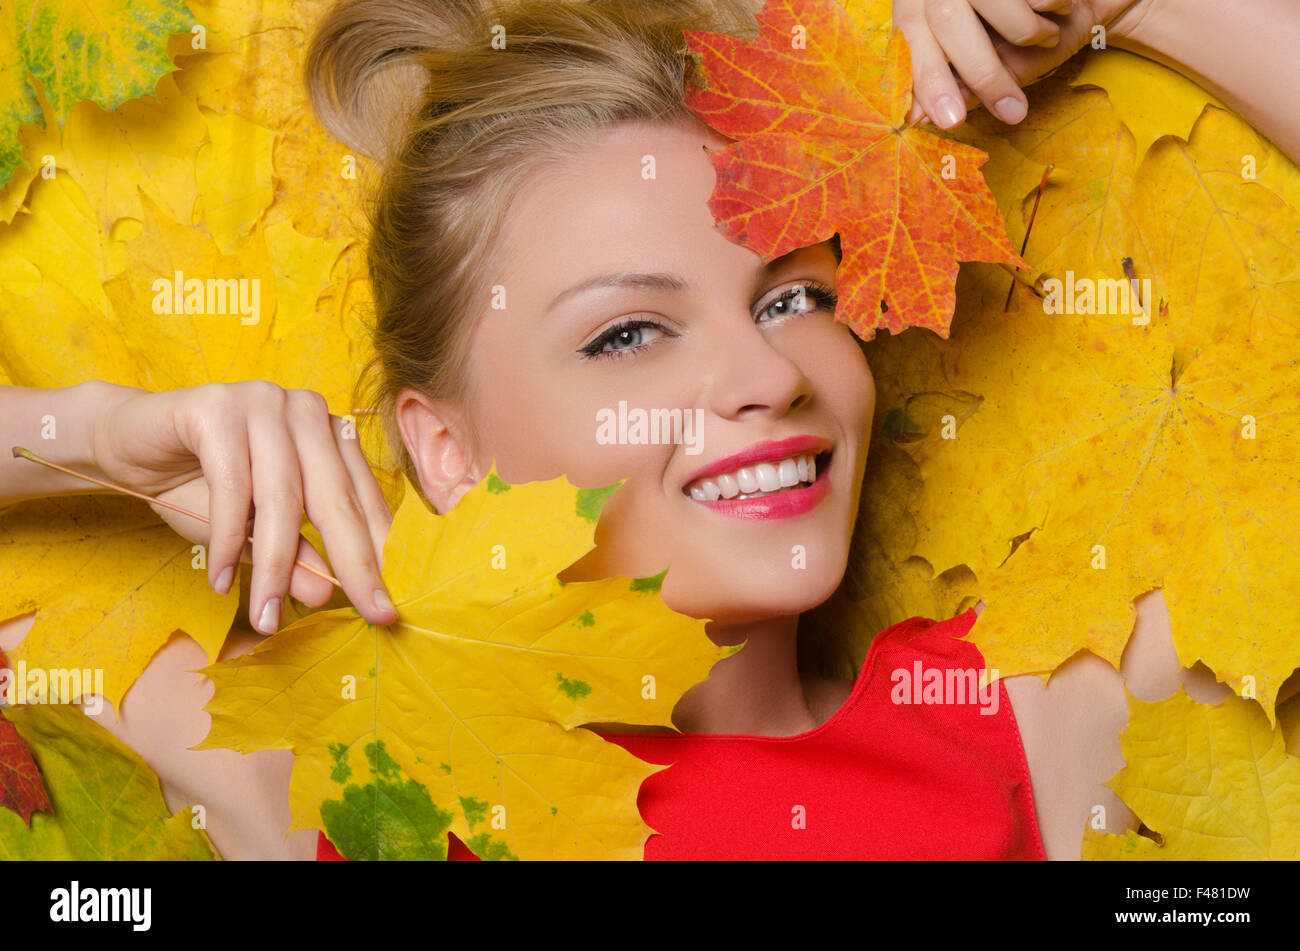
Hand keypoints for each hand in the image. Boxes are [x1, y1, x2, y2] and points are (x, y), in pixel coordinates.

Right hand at [89, 380, 396, 633]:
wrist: (126, 445)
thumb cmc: (199, 485)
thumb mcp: (254, 533)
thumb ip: (296, 556)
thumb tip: (330, 595)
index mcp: (327, 433)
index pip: (362, 498)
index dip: (378, 553)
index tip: (388, 607)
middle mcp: (304, 411)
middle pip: (334, 497)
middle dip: (352, 563)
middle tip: (369, 614)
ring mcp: (263, 401)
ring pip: (282, 496)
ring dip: (275, 564)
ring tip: (265, 614)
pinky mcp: (216, 406)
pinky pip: (232, 484)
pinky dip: (228, 538)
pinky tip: (222, 577)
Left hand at [893, 0, 1159, 127]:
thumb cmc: (1014, 36)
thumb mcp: (982, 66)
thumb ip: (953, 86)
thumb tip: (919, 118)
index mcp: (916, 8)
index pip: (909, 42)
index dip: (928, 81)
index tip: (950, 120)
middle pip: (946, 19)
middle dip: (982, 72)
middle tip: (1011, 111)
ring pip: (992, 0)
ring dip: (1028, 30)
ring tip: (1046, 36)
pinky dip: (1050, 4)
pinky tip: (1057, 8)